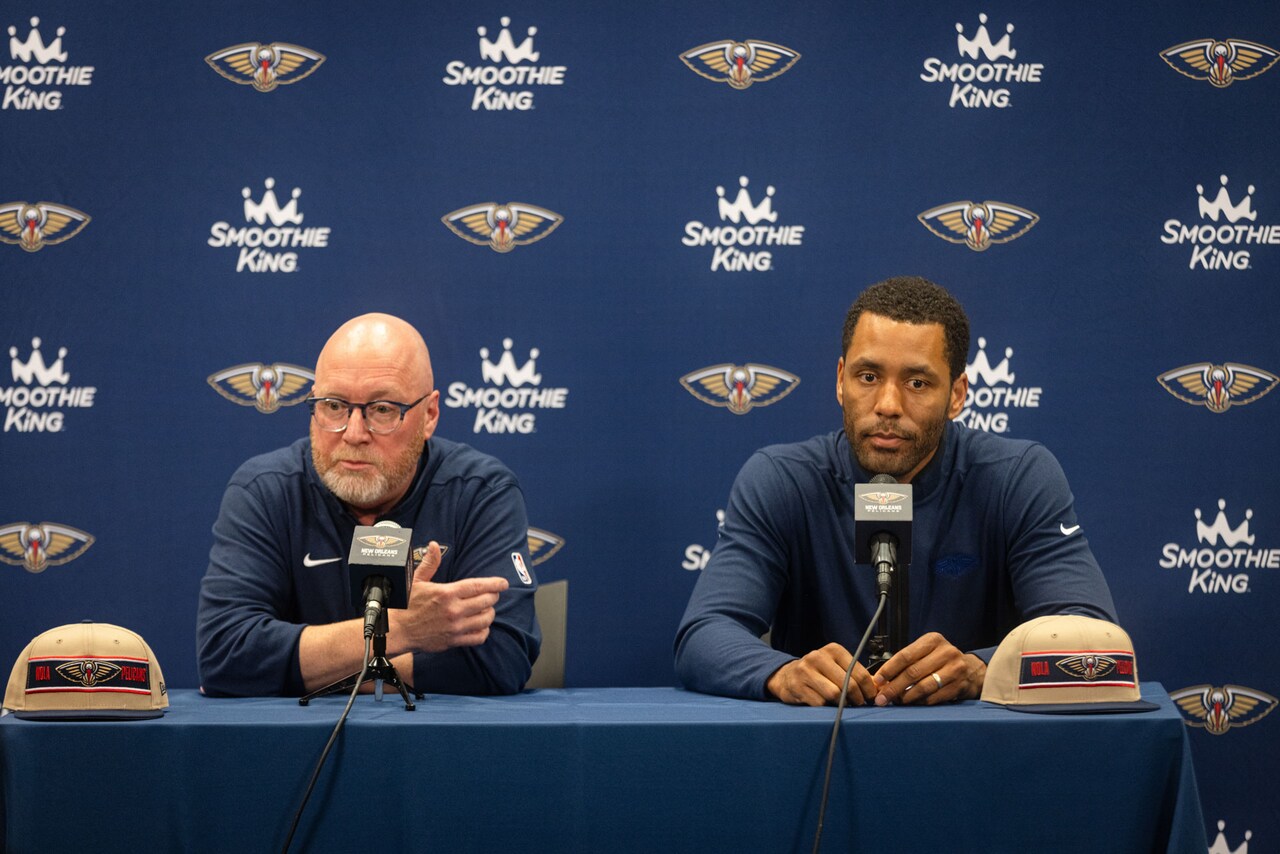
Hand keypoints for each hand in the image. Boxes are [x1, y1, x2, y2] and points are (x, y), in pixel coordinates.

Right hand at [393, 541, 508, 652]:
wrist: (397, 630)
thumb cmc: (406, 604)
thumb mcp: (416, 580)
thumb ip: (430, 563)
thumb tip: (434, 545)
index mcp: (447, 593)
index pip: (478, 586)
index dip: (495, 584)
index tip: (504, 583)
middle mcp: (454, 610)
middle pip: (486, 602)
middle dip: (493, 596)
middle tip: (492, 594)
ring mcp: (455, 627)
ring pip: (486, 619)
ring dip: (490, 613)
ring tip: (486, 608)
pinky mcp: (454, 641)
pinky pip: (479, 637)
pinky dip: (484, 630)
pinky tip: (481, 625)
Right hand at [766, 642, 877, 706]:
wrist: (786, 676)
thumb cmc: (817, 673)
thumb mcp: (836, 666)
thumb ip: (855, 674)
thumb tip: (879, 688)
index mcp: (833, 650)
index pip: (859, 672)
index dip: (868, 689)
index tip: (870, 697)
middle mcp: (818, 657)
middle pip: (848, 684)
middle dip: (857, 699)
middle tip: (858, 704)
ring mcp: (805, 671)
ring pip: (834, 694)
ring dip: (841, 704)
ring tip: (843, 704)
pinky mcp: (797, 686)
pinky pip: (820, 703)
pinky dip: (826, 707)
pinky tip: (826, 704)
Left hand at [870, 632, 985, 705]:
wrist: (972, 670)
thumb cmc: (942, 661)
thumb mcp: (927, 652)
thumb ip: (908, 662)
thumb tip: (882, 679)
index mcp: (933, 640)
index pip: (905, 655)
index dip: (889, 669)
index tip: (877, 681)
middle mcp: (945, 652)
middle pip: (913, 672)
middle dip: (894, 687)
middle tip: (882, 698)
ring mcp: (954, 669)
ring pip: (923, 686)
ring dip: (906, 697)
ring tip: (896, 701)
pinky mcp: (959, 686)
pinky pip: (934, 697)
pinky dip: (920, 702)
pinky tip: (912, 704)